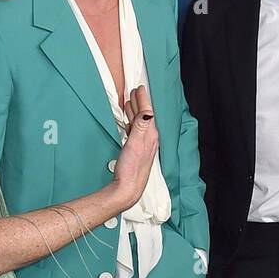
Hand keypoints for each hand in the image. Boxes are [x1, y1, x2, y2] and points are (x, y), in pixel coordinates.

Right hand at [112, 85, 157, 210]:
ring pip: (140, 123)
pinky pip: (136, 131)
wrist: (128, 188)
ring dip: (135, 112)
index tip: (140, 88)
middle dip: (139, 103)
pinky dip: (132, 123)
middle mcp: (150, 139)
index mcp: (151, 135)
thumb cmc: (131, 168)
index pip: (148, 112)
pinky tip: (128, 123)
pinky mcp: (137, 151)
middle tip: (134, 92)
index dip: (143, 99)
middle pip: (145, 116)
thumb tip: (146, 112)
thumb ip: (140, 127)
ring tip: (129, 103)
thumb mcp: (135, 143)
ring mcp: (144, 145)